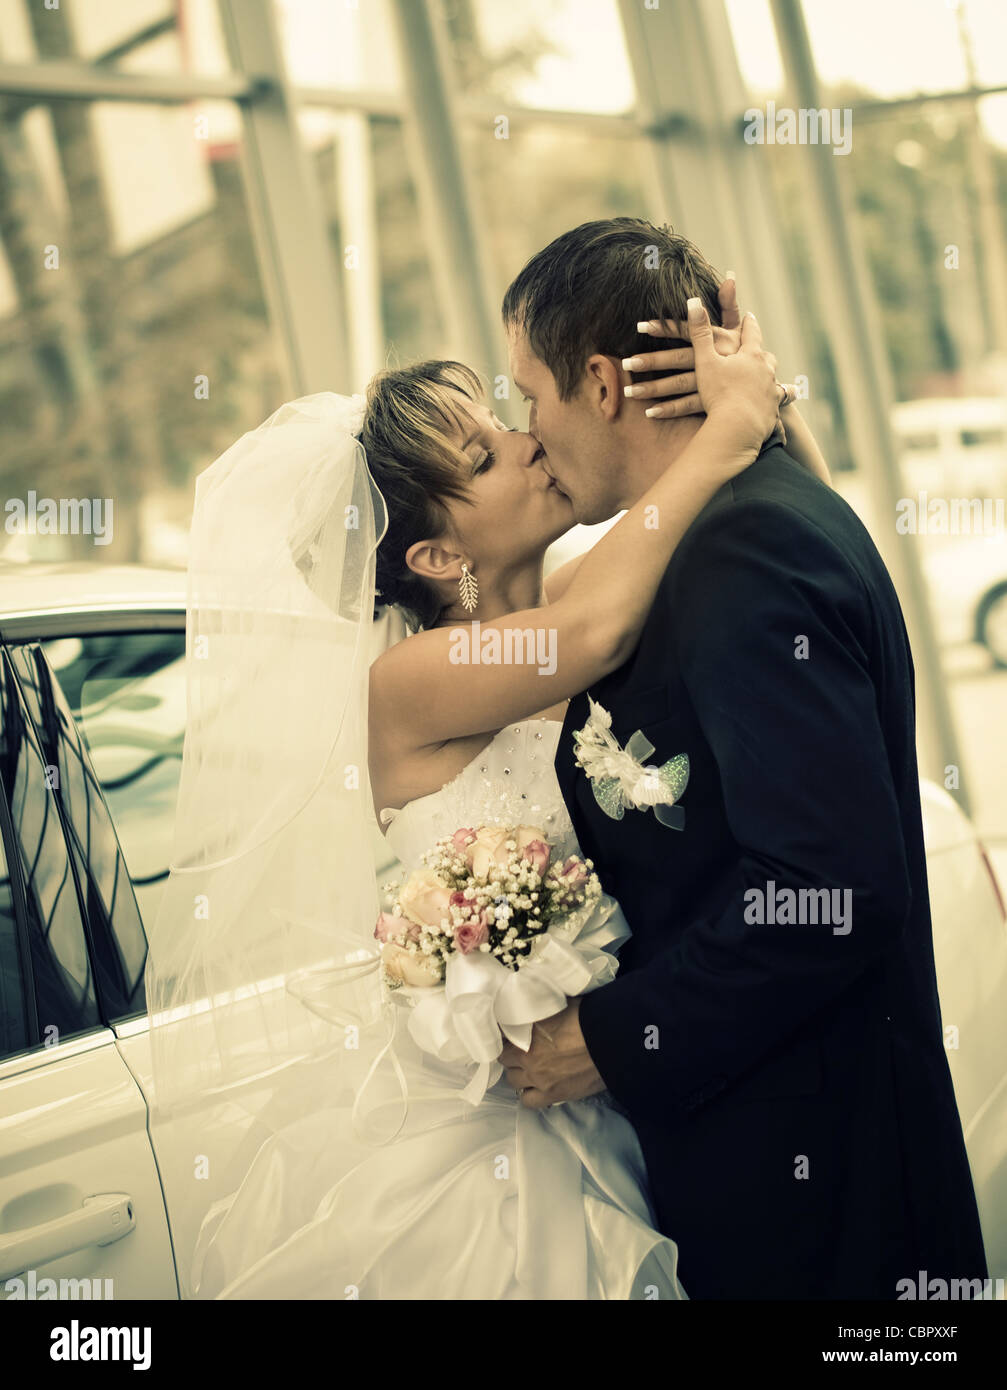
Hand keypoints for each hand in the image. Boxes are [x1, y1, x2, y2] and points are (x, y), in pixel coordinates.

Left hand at [499, 998, 606, 1109]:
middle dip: (512, 1054)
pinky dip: (529, 1094)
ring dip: (519, 1073)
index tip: (512, 1035)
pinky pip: (528, 1101)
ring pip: (513, 1080)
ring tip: (530, 1068)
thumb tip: (533, 1004)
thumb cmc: (590, 1017)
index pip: (501, 1035)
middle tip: (523, 1050)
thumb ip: (541, 1008)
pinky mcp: (553, 1095)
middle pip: (505, 1059)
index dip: (507, 1036)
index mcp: (526, 1030)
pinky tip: (537, 1086)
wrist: (613, 1042)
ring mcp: (539, 1078)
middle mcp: (527, 1055)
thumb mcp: (560, 1003)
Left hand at [625, 276, 786, 445]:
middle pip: (678, 358)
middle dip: (651, 361)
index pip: (688, 330)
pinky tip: (649, 413)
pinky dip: (669, 410)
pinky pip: (688, 407)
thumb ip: (730, 305)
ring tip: (629, 392)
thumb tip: (729, 276)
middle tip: (626, 363)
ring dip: (653, 388)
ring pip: (679, 384)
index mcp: (719, 340)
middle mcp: (715, 359)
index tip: (640, 325)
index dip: (665, 327)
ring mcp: (714, 383)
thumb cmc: (747, 357)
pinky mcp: (713, 403)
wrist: (766, 391)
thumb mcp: (740, 331)